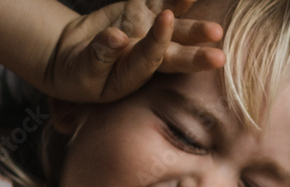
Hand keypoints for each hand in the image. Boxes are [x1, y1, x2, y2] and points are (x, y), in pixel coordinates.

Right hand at [44, 0, 223, 102]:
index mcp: (136, 73)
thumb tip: (117, 37)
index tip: (165, 18)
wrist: (72, 57)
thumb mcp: (84, 70)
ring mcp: (147, 29)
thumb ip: (100, 56)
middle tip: (217, 33)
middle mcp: (149, 53)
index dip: (160, 38)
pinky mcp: (141, 10)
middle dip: (196, 41)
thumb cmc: (79, 73)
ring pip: (173, 20)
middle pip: (176, 48)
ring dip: (189, 11)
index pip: (153, 57)